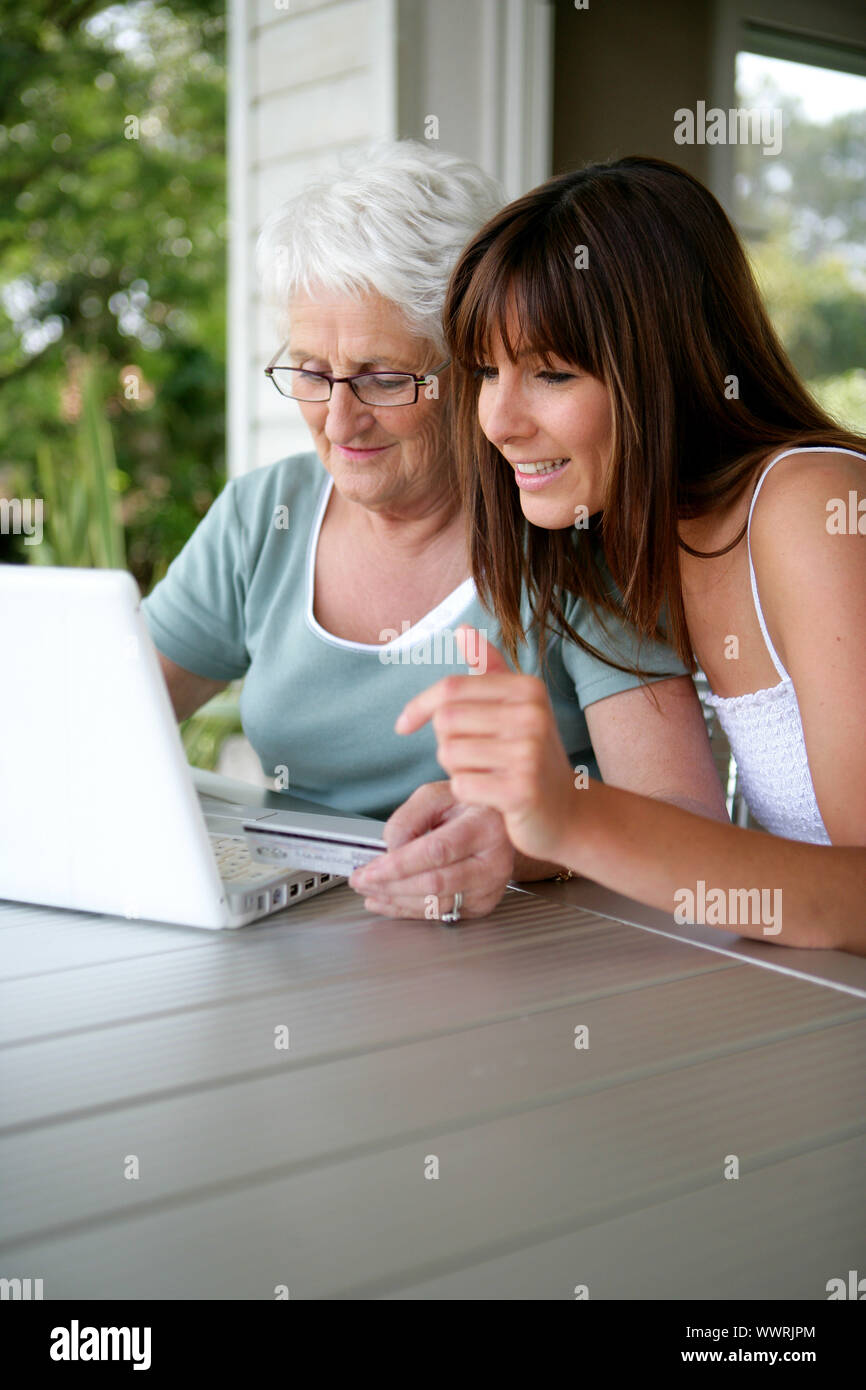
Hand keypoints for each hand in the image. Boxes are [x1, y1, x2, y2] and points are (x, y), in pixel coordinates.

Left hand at [348, 780, 513, 919]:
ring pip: (436, 903)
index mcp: (485, 826)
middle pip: (434, 883)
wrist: (499, 826)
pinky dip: (408, 910)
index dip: (399, 865)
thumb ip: (409, 817)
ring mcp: (490, 887)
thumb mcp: (437, 795)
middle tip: (361, 881)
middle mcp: (493, 860)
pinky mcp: (482, 904)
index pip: (437, 851)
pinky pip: (440, 913)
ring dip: (395, 901)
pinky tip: (388, 902)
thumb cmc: (469, 808)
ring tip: (369, 891)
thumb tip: (391, 849)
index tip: (370, 870)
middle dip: (390, 886)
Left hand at [394, 627, 578, 866]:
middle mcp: (533, 715)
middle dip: (446, 742)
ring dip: (456, 769)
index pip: (451, 687)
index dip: (419, 706)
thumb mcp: (517, 707)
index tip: (403, 725)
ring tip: (486, 774)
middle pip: (445, 720)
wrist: (567, 812)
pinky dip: (467, 793)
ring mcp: (529, 753)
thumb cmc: (532, 755)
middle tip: (474, 757)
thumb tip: (464, 629)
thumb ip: (490, 668)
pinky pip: (462, 785)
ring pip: (449, 754)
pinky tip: (491, 795)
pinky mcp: (521, 790)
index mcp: (528, 688)